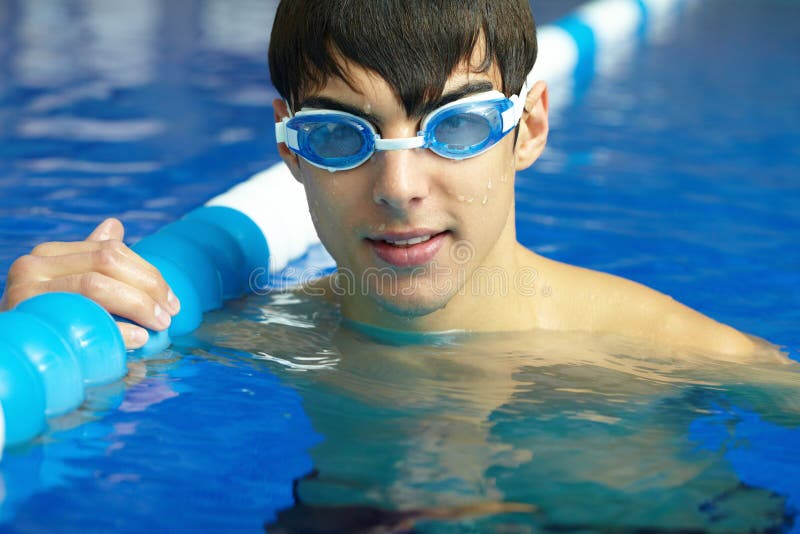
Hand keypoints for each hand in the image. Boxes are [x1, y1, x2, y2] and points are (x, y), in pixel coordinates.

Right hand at [0, 218, 179, 348]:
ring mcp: (26, 291)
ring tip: (159, 325)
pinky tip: (137, 338)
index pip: (112, 250)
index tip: (171, 299)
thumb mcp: (67, 286)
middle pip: (107, 262)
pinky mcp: (27, 318)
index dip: (148, 272)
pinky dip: (116, 328)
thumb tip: (115, 225)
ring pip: (96, 285)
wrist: (9, 355)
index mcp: (49, 254)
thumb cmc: (47, 321)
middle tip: (170, 313)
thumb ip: (90, 259)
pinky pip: (81, 316)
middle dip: (148, 286)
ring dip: (138, 305)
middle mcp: (33, 265)